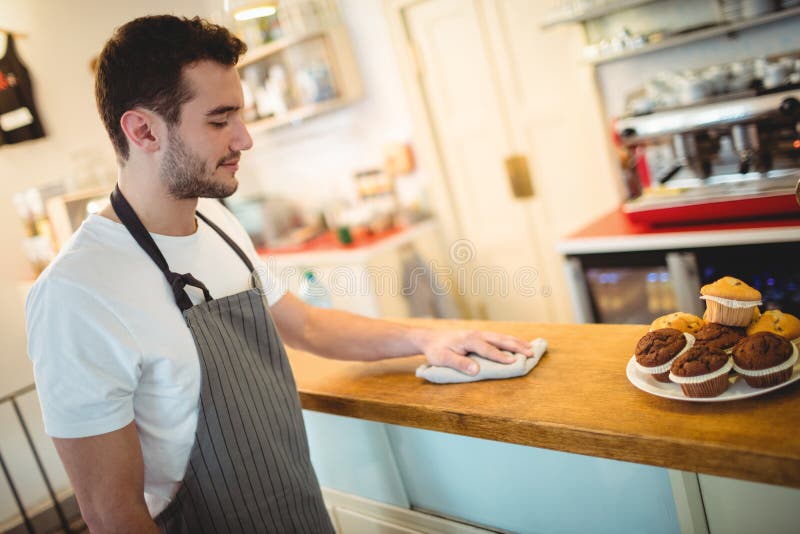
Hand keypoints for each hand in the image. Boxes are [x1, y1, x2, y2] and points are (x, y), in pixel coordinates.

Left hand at [414, 329, 532, 374]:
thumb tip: (476, 370)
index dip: (501, 356)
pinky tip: (518, 344)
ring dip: (517, 342)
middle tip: (531, 353)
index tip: (514, 362)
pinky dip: (510, 340)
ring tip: (531, 348)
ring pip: (502, 337)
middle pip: (500, 340)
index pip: (488, 349)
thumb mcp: (443, 359)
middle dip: (516, 346)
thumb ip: (459, 364)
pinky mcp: (480, 336)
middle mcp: (477, 334)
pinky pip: (498, 338)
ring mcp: (479, 334)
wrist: (430, 338)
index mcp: (469, 340)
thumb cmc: (436, 350)